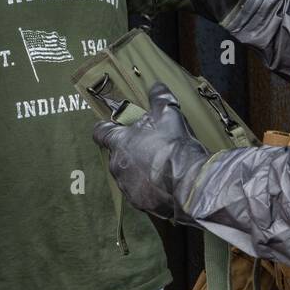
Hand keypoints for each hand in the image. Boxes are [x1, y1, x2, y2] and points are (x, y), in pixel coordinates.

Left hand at [92, 82, 209, 221]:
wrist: (188, 181)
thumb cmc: (173, 144)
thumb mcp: (168, 113)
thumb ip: (159, 97)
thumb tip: (156, 84)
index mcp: (119, 143)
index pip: (100, 133)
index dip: (105, 127)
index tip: (110, 126)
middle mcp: (117, 166)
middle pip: (117, 155)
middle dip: (131, 150)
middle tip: (150, 146)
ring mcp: (127, 187)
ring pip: (128, 175)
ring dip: (139, 170)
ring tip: (160, 167)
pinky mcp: (139, 204)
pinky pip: (141, 192)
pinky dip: (149, 188)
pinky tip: (165, 183)